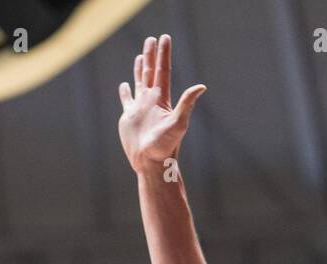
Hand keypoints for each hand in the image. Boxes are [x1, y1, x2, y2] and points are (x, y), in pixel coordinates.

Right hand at [118, 34, 205, 174]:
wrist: (151, 163)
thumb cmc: (165, 146)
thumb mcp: (178, 123)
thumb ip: (187, 103)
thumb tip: (201, 87)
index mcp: (162, 99)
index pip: (163, 71)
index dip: (163, 55)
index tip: (164, 38)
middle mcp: (151, 101)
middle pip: (151, 72)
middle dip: (152, 55)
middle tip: (152, 39)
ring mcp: (140, 108)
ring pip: (140, 82)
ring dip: (140, 68)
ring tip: (140, 55)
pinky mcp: (129, 118)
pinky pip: (127, 100)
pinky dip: (125, 91)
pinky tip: (125, 84)